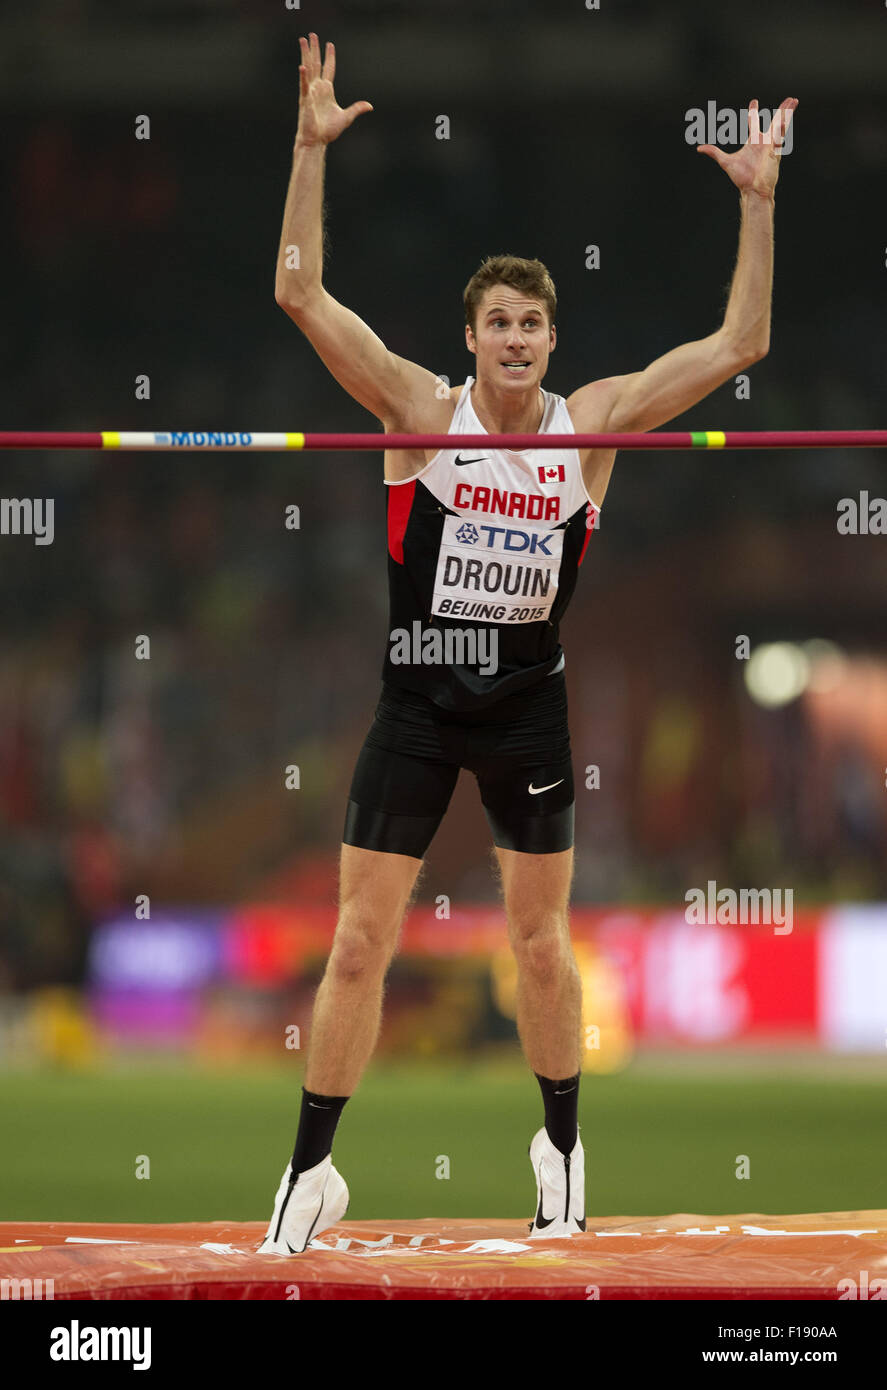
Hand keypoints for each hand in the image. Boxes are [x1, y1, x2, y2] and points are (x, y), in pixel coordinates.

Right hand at [296, 32, 372, 146]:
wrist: (316, 141)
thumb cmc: (328, 131)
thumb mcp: (346, 117)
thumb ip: (357, 109)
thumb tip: (370, 106)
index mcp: (327, 91)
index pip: (328, 69)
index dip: (330, 56)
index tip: (330, 44)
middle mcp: (317, 89)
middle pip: (316, 63)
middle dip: (314, 49)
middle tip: (312, 34)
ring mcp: (310, 93)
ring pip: (308, 69)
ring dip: (305, 54)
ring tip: (303, 40)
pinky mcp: (306, 101)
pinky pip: (304, 87)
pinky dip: (303, 77)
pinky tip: (302, 66)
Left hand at [698, 98, 797, 198]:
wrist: (753, 189)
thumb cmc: (742, 177)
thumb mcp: (725, 162)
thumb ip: (714, 153)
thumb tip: (700, 148)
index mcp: (754, 141)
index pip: (754, 122)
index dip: (753, 111)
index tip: (754, 102)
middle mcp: (765, 141)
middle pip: (774, 120)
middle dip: (781, 109)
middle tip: (789, 99)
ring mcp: (772, 145)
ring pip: (781, 125)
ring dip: (787, 113)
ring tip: (793, 101)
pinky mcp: (776, 151)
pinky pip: (780, 137)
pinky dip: (783, 127)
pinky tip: (786, 118)